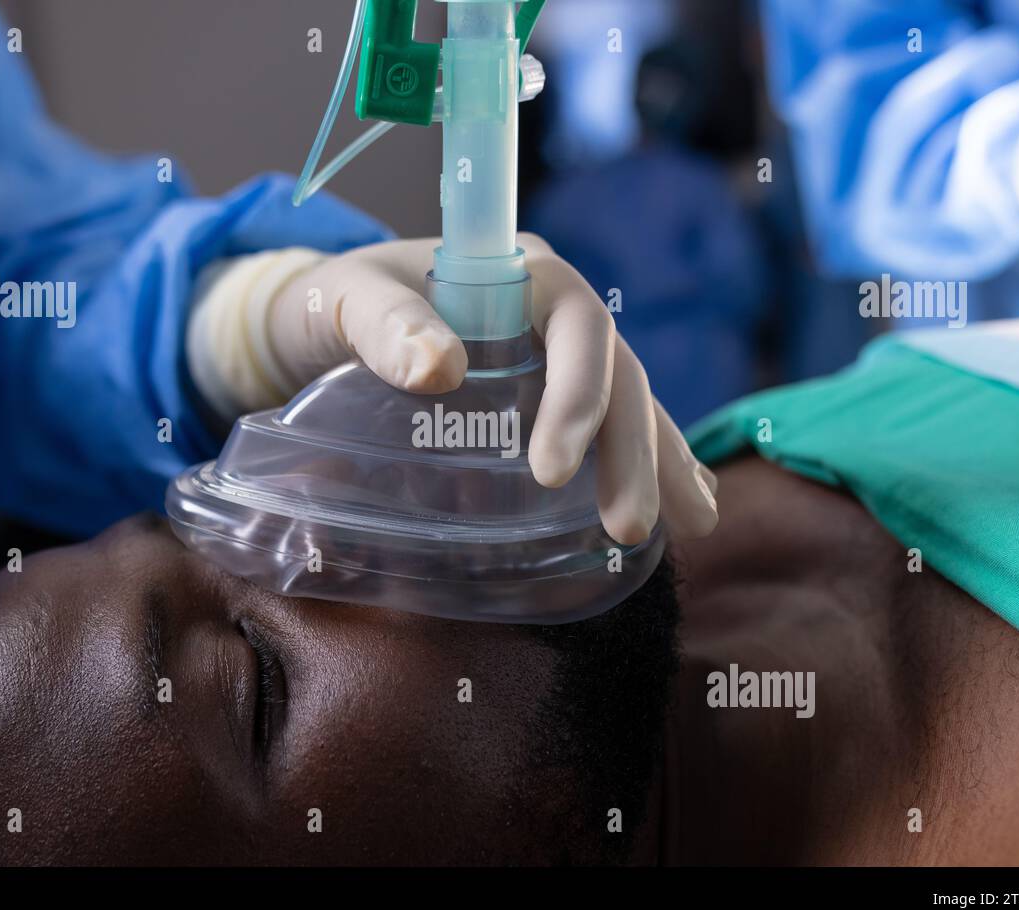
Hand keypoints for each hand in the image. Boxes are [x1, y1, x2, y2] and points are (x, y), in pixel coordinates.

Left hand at [189, 236, 718, 544]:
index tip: (551, 470)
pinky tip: (680, 516)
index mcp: (520, 272)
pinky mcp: (550, 401)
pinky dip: (647, 467)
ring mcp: (558, 360)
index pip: (577, 324)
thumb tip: (439, 369)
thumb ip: (382, 323)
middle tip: (625, 527)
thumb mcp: (345, 299)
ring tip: (693, 526)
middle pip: (617, 374)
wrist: (325, 323)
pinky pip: (611, 430)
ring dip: (657, 464)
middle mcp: (553, 314)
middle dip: (630, 450)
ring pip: (629, 405)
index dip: (580, 390)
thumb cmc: (337, 301)